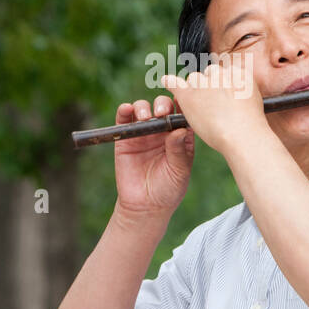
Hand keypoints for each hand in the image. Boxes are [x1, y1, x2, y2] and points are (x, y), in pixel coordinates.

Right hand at [113, 94, 193, 217]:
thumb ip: (179, 150)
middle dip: (163, 105)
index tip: (183, 103)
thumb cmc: (169, 189)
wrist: (146, 205)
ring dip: (143, 107)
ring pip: (144, 110)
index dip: (184, 106)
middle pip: (163, 108)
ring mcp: (144, 134)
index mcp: (182, 137)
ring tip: (145, 117)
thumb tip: (180, 129)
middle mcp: (163, 132)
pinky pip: (124, 120)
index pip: (183, 115)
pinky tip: (126, 109)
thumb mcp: (179, 171)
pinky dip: (124, 111)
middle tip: (161, 113)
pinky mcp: (126, 138)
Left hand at [159, 58, 266, 156]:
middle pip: (209, 73)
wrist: (242, 136)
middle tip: (212, 103)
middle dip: (209, 85)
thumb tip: (232, 92)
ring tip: (200, 107)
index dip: (224, 84)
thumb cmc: (251, 126)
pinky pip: (173, 82)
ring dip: (195, 90)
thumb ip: (242, 92)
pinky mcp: (188, 94)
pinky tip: (166, 82)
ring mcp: (203, 83)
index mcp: (239, 73)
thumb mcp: (254, 101)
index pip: (226, 72)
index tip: (224, 95)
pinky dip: (170, 82)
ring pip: (194, 80)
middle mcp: (220, 73)